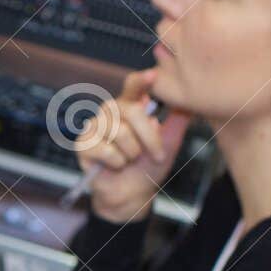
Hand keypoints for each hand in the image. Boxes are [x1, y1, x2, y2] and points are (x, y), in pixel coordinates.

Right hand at [75, 69, 191, 222]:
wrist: (133, 195)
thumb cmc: (148, 167)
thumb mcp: (169, 143)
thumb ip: (177, 121)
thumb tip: (187, 100)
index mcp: (129, 107)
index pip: (133, 87)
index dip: (141, 81)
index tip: (153, 75)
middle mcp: (110, 112)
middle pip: (132, 111)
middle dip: (150, 138)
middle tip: (156, 155)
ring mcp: (94, 127)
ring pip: (120, 132)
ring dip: (132, 153)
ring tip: (129, 160)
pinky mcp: (83, 145)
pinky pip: (106, 149)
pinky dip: (117, 162)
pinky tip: (114, 166)